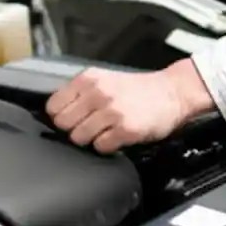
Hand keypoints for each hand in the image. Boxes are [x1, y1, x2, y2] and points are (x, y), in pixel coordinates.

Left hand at [45, 59, 214, 152]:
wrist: (171, 92)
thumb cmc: (137, 89)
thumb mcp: (105, 79)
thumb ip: (81, 92)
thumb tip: (56, 113)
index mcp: (89, 79)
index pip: (53, 105)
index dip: (60, 115)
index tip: (72, 117)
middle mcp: (98, 93)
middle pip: (63, 124)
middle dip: (74, 128)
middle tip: (89, 125)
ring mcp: (112, 111)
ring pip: (79, 137)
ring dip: (90, 138)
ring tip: (104, 131)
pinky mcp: (126, 129)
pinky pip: (101, 147)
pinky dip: (107, 146)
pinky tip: (117, 136)